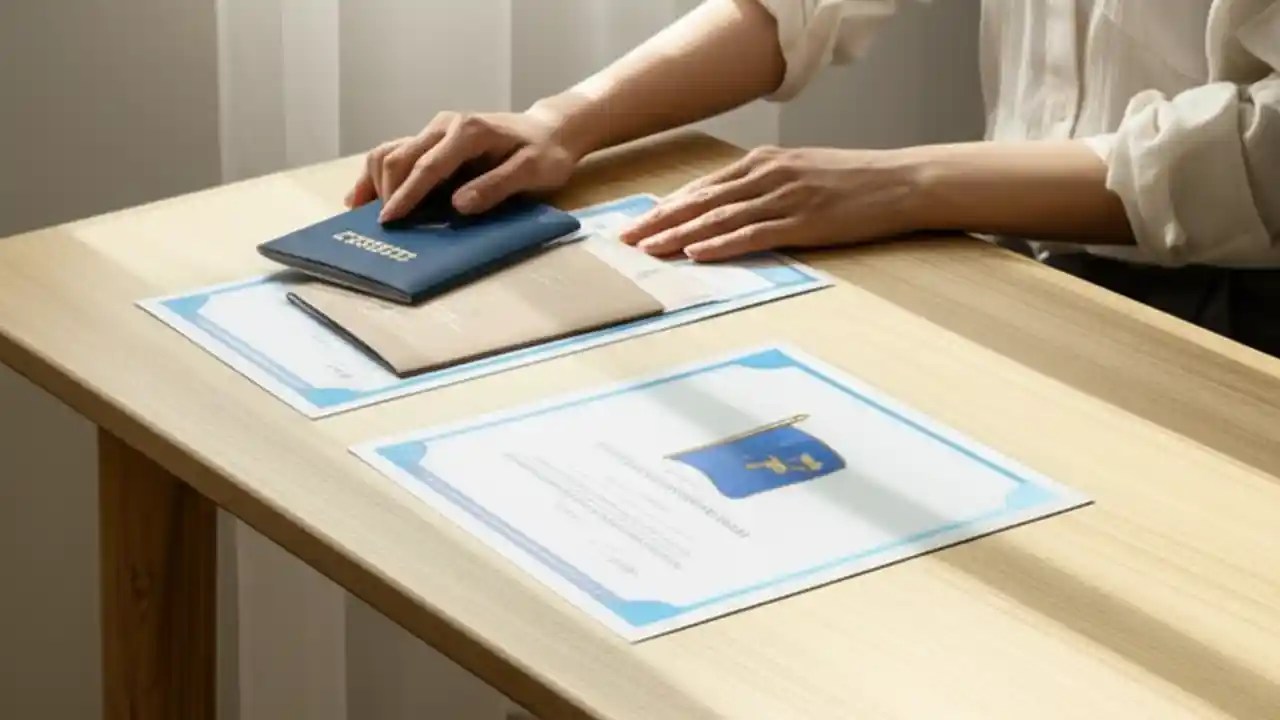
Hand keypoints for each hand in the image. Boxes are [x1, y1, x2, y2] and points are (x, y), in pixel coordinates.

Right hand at [345, 109, 580, 222]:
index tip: (390, 220)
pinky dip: (377, 174)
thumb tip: (459, 204)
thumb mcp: (532, 171)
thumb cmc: (544, 153)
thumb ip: (496, 185)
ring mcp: (435, 131)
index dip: (407, 195)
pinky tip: (363, 197)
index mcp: (468, 131)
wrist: (548, 131)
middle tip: (383, 228)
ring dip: (373, 181)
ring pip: (390, 152)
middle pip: (399, 156)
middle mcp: (445, 125)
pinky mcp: (431, 140)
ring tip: (362, 213)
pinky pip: (396, 153)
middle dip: (386, 192)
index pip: (427, 166)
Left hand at [619, 145, 923, 261]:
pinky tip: (698, 253)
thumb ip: (762, 186)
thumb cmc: (851, 180)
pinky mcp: (803, 222)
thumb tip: (727, 208)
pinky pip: (753, 234)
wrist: (900, 181)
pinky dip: (722, 244)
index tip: (636, 224)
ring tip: (649, 250)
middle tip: (626, 240)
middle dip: (659, 222)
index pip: (701, 187)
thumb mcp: (799, 172)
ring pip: (719, 218)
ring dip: (679, 235)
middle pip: (700, 201)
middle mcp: (766, 175)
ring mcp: (784, 198)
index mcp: (762, 163)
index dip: (665, 207)